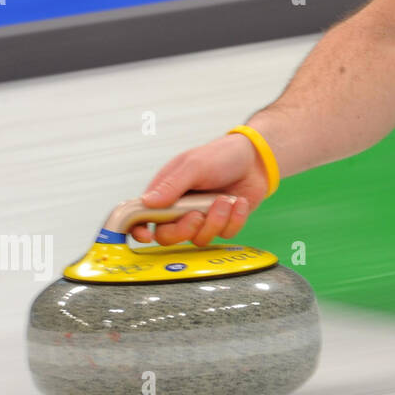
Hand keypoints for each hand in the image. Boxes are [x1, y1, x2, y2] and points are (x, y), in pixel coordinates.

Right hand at [136, 133, 269, 245]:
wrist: (256, 158)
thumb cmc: (221, 156)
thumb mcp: (195, 165)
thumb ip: (173, 185)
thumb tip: (147, 203)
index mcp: (165, 193)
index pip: (141, 217)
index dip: (138, 231)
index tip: (146, 237)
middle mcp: (180, 209)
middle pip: (168, 237)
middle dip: (184, 230)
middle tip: (198, 215)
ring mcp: (202, 218)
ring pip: (198, 239)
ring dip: (215, 221)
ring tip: (225, 199)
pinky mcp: (223, 223)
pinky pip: (224, 234)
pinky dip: (235, 219)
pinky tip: (239, 202)